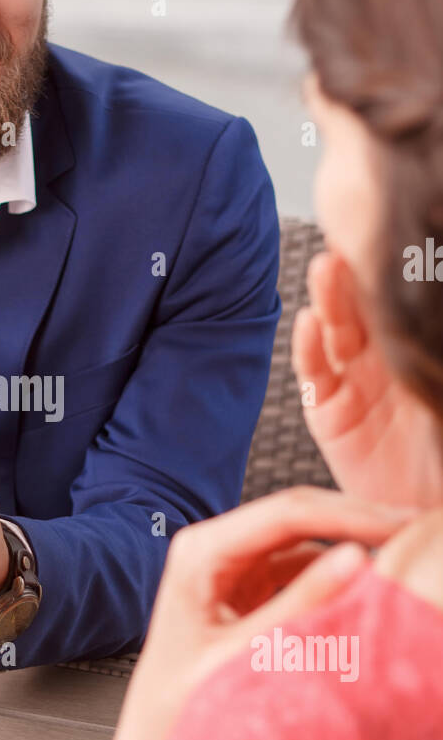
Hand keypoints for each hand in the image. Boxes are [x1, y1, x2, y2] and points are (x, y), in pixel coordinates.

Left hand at [107, 487, 418, 739]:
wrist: (157, 738)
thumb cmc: (182, 703)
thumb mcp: (241, 656)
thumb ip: (297, 610)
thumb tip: (356, 561)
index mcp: (202, 551)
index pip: (288, 513)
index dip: (351, 514)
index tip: (402, 524)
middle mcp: (217, 547)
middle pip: (302, 517)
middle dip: (361, 521)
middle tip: (421, 529)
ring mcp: (236, 565)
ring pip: (309, 541)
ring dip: (356, 545)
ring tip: (407, 556)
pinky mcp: (254, 588)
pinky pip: (307, 570)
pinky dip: (342, 576)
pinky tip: (378, 587)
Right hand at [292, 251, 442, 507]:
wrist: (431, 514)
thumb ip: (441, 350)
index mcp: (422, 348)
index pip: (407, 296)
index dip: (398, 264)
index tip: (397, 225)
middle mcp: (389, 357)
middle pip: (370, 303)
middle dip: (360, 268)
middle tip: (355, 235)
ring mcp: (356, 381)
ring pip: (340, 328)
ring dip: (332, 296)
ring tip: (328, 265)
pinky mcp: (329, 412)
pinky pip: (316, 373)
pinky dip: (309, 347)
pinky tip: (309, 321)